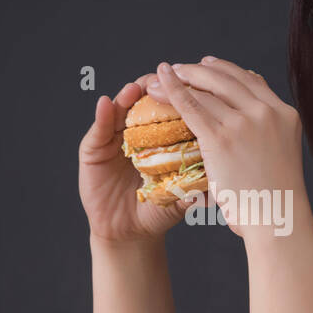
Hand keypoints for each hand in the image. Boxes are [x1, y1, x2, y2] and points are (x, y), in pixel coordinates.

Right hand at [78, 75, 196, 244]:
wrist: (130, 233)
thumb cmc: (158, 211)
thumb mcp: (182, 195)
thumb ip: (198, 185)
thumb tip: (219, 177)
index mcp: (162, 138)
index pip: (171, 109)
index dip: (180, 96)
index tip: (193, 85)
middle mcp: (138, 132)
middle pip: (146, 101)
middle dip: (155, 88)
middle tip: (165, 79)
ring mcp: (114, 138)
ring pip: (122, 108)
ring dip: (129, 95)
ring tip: (138, 87)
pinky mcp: (93, 149)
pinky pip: (98, 128)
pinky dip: (102, 114)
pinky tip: (107, 103)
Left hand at [148, 57, 306, 239]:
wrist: (277, 220)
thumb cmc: (276, 199)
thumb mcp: (280, 155)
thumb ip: (266, 134)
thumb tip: (249, 126)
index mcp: (285, 114)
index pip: (251, 80)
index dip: (225, 70)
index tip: (207, 65)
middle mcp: (267, 112)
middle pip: (228, 78)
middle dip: (199, 70)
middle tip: (179, 68)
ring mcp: (245, 123)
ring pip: (207, 89)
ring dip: (181, 78)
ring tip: (162, 77)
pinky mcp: (221, 138)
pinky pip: (191, 106)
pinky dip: (172, 90)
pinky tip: (159, 81)